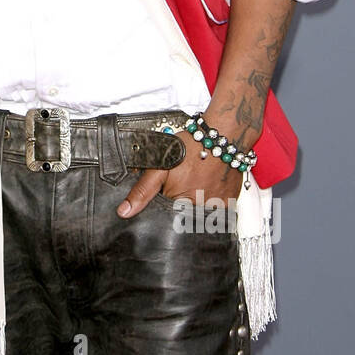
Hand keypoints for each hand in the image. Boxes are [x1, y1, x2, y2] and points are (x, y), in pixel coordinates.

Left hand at [117, 125, 243, 217]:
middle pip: (184, 218)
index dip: (164, 208)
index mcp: (181, 204)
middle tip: (184, 184)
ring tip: (196, 184)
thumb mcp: (160, 167)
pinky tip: (207, 186)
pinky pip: (216, 210)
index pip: (166, 219)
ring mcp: (218, 208)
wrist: (223, 135)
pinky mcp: (230, 203)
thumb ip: (142, 191)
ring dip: (195, 205)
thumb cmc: (193, 147)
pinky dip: (210, 201)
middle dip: (180, 206)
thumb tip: (125, 212)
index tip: (168, 194)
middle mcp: (201, 210)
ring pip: (200, 215)